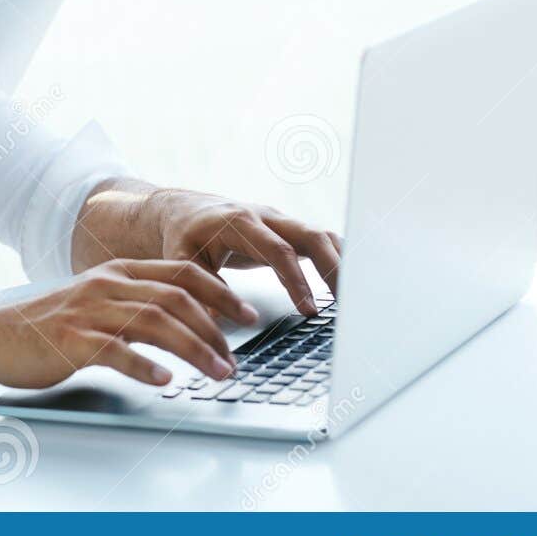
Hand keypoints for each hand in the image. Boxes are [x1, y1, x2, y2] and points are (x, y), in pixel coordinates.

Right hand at [0, 259, 260, 388]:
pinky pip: (116, 351)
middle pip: (176, 298)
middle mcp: (106, 286)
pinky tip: (165, 380)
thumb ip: (133, 305)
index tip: (247, 313)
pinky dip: (145, 366)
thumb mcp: (94, 301)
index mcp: (115, 272)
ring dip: (194, 349)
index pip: (181, 272)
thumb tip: (185, 322)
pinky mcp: (71, 342)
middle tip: (236, 357)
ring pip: (155, 323)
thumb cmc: (46, 324)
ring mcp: (88, 313)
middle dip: (216, 327)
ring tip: (217, 372)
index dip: (220, 291)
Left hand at [73, 181, 342, 315]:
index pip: (278, 251)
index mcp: (239, 223)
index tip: (309, 310)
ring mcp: (280, 221)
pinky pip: (319, 240)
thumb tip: (216, 322)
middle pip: (310, 235)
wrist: (184, 212)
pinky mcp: (287, 230)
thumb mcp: (181, 261)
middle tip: (346, 302)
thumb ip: (200, 288)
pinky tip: (348, 283)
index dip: (296, 281)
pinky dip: (337, 258)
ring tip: (355, 297)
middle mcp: (265, 217)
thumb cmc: (184, 237)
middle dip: (333, 267)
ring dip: (341, 262)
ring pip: (320, 235)